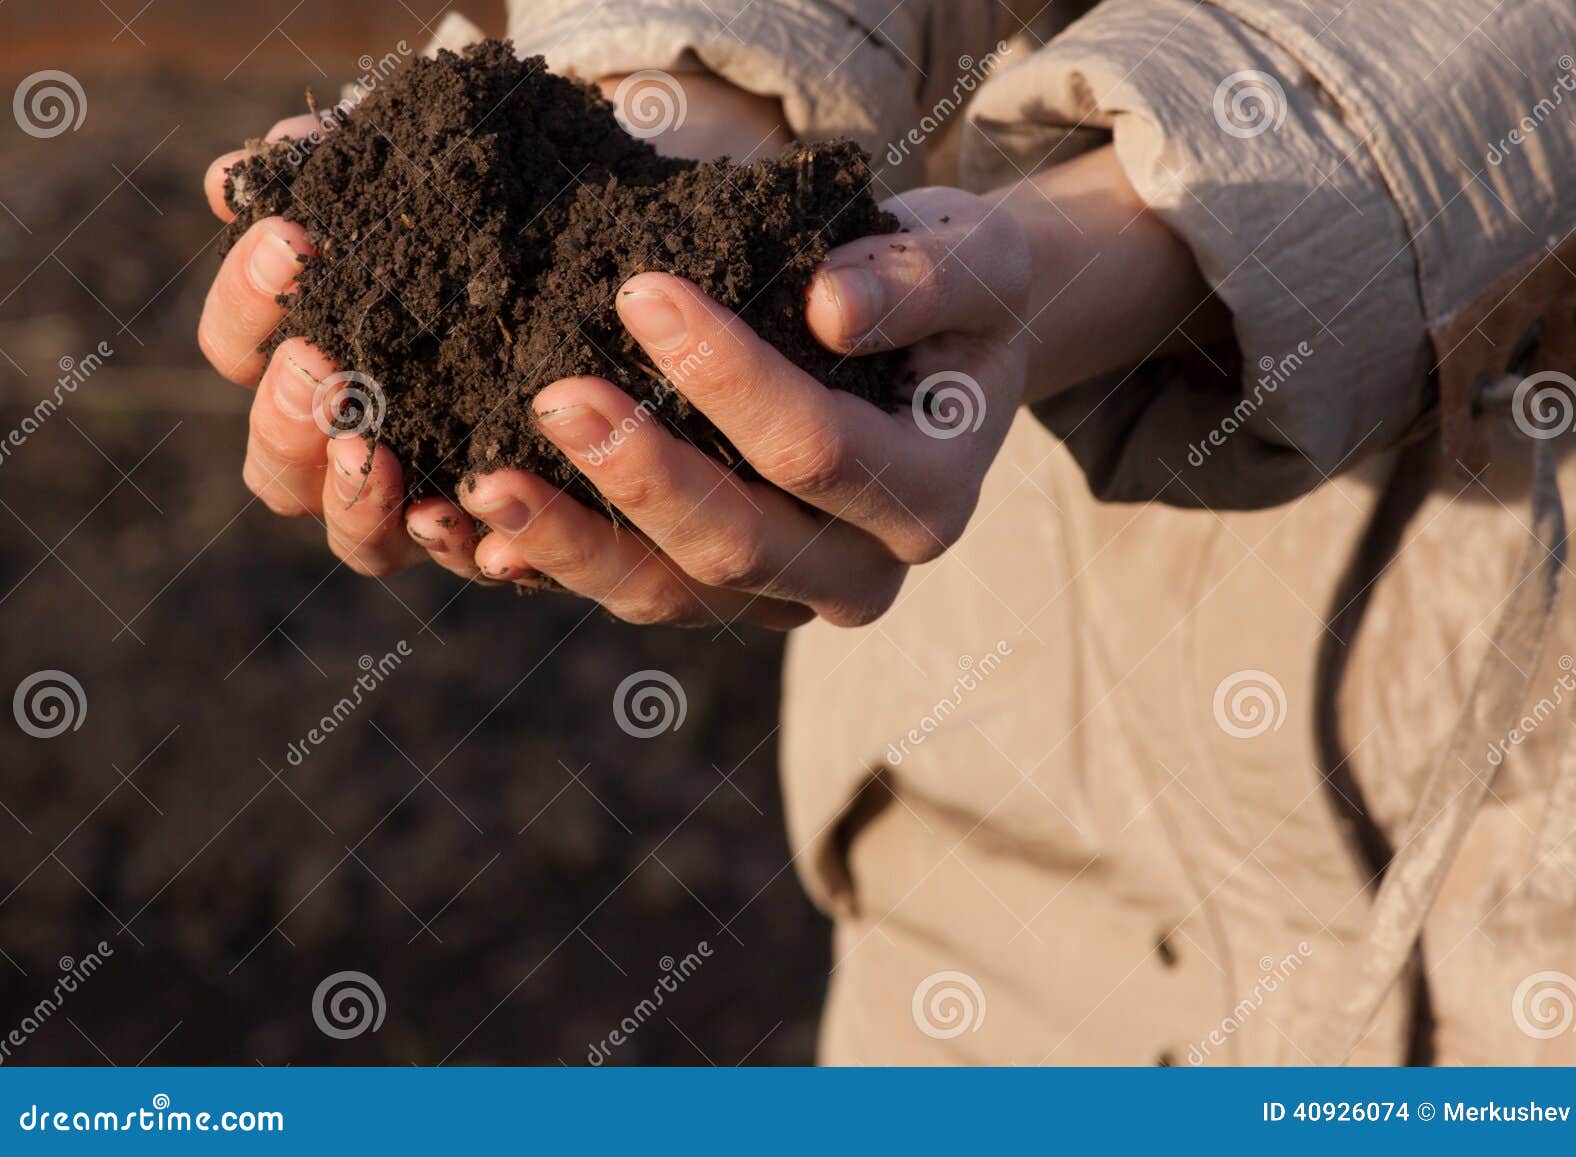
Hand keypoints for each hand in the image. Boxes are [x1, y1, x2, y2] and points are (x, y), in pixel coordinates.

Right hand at [197, 71, 792, 581]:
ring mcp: (440, 498)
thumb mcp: (437, 174)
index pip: (240, 350)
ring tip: (378, 452)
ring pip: (362, 540)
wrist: (632, 246)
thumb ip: (344, 166)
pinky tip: (486, 515)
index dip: (247, 310)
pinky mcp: (525, 535)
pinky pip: (485, 563)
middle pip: (280, 469)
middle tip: (325, 363)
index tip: (293, 244)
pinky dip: (475, 546)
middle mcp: (367, 439)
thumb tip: (235, 181)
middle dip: (290, 414)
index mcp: (325, 350)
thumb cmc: (513, 212)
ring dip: (356, 500)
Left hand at [461, 186, 1030, 627]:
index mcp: (928, 495)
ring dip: (573, 543)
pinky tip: (480, 533)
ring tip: (481, 483)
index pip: (818, 450)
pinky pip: (635, 592)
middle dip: (638, 473)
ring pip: (671, 594)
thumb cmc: (957, 293)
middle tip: (551, 394)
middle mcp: (861, 571)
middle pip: (737, 544)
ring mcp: (786, 594)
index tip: (640, 291)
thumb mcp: (975, 260)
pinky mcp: (723, 592)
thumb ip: (923, 281)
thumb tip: (831, 307)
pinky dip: (557, 565)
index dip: (728, 380)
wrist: (943, 349)